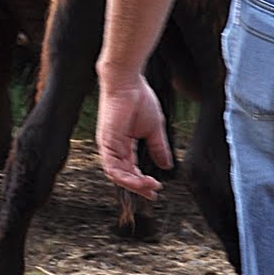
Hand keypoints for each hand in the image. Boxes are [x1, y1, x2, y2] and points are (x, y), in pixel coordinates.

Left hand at [95, 73, 172, 199]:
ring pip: (117, 174)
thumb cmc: (139, 99)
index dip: (143, 181)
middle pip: (124, 175)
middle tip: (153, 192)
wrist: (128, 82)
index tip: (157, 188)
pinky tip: (138, 181)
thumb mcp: (154, 129)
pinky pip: (111, 167)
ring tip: (149, 187)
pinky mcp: (106, 142)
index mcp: (125, 144)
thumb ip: (158, 148)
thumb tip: (168, 165)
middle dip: (139, 187)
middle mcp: (115, 147)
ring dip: (133, 185)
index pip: (132, 169)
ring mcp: (109, 145)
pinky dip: (124, 177)